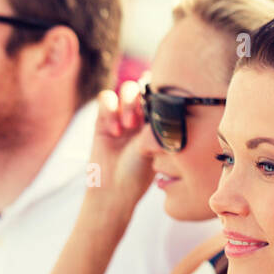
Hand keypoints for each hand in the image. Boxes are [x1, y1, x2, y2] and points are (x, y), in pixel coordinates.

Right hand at [89, 80, 153, 214]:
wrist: (113, 189)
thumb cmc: (139, 174)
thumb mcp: (156, 148)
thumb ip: (161, 126)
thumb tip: (171, 108)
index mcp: (157, 120)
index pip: (161, 93)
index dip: (161, 91)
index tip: (161, 103)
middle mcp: (141, 115)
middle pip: (144, 85)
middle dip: (143, 98)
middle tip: (140, 122)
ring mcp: (121, 116)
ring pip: (126, 89)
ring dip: (128, 103)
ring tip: (128, 126)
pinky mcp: (102, 119)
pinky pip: (106, 98)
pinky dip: (110, 109)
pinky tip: (114, 131)